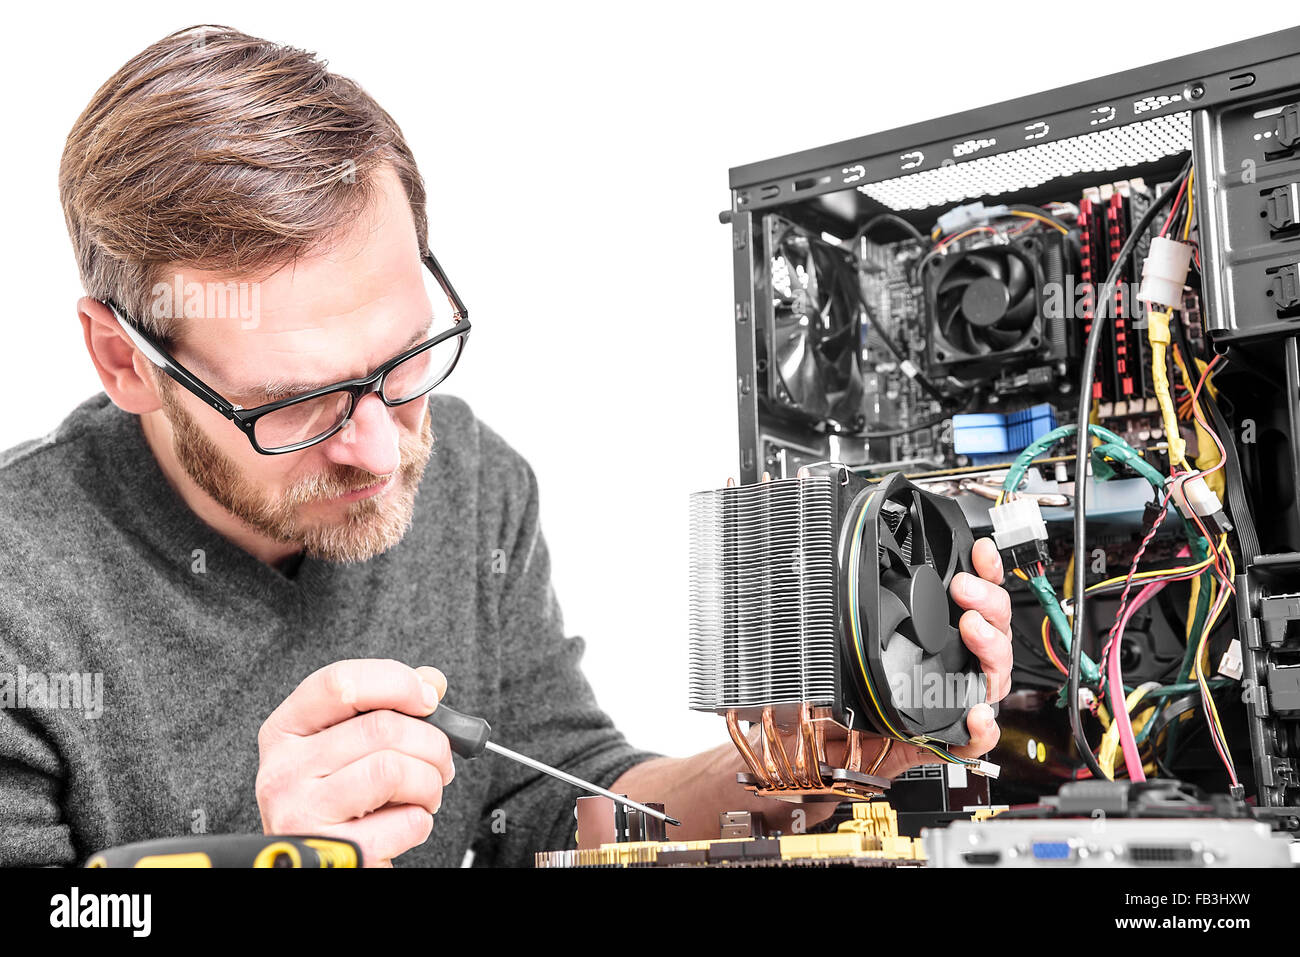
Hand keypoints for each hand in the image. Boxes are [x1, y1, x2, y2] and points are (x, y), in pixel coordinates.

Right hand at [255, 659, 454, 866]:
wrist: (324, 865)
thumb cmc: (342, 803)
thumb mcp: (353, 748)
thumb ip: (389, 707)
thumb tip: (430, 680)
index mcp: (286, 731)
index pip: (339, 682)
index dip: (395, 682)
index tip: (427, 699)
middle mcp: (283, 769)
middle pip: (380, 727)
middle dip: (432, 743)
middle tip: (440, 761)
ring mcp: (299, 812)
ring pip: (393, 769)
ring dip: (429, 782)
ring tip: (424, 794)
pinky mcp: (331, 851)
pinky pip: (403, 821)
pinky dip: (421, 822)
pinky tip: (403, 825)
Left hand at [868, 536, 1010, 777]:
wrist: (848, 738)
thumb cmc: (867, 686)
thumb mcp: (874, 639)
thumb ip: (886, 610)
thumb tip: (876, 572)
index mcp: (950, 638)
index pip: (980, 601)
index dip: (987, 573)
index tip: (981, 552)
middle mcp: (964, 665)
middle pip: (998, 630)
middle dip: (988, 602)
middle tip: (965, 589)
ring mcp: (963, 699)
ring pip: (997, 675)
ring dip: (991, 647)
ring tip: (974, 628)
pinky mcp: (956, 738)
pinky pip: (980, 738)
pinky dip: (983, 727)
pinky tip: (977, 713)